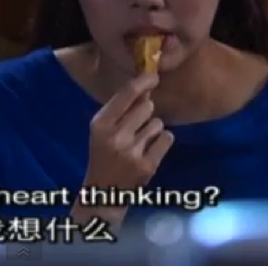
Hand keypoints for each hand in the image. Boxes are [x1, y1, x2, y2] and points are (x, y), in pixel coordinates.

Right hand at [72, 73, 174, 224]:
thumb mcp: (103, 129)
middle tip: (135, 127)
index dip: (142, 82)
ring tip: (140, 142)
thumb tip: (145, 85)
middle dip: (146, 113)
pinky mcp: (147, 165)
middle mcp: (115, 136)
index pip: (126, 94)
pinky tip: (150, 150)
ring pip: (158, 124)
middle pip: (147, 107)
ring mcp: (132, 151)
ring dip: (153, 130)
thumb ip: (121, 109)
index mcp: (100, 124)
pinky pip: (167, 139)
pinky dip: (162, 142)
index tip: (153, 76)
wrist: (104, 191)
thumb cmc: (104, 153)